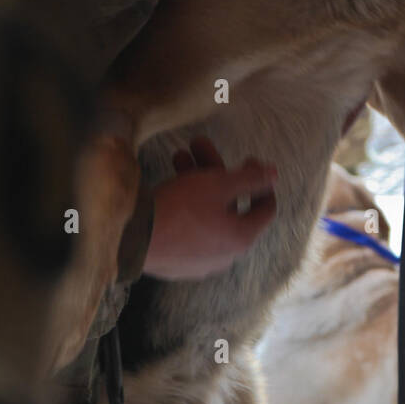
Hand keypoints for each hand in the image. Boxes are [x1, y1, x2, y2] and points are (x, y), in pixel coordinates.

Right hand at [143, 137, 276, 280]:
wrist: (130, 239)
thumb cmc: (179, 209)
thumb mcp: (219, 185)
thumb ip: (250, 178)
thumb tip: (274, 174)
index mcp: (241, 238)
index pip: (265, 208)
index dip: (260, 180)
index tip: (247, 159)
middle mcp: (224, 255)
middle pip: (228, 205)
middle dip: (215, 170)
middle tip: (200, 143)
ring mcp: (197, 260)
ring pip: (205, 213)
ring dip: (195, 180)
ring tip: (178, 154)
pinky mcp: (173, 260)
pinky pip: (187, 227)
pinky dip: (183, 203)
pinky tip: (169, 182)